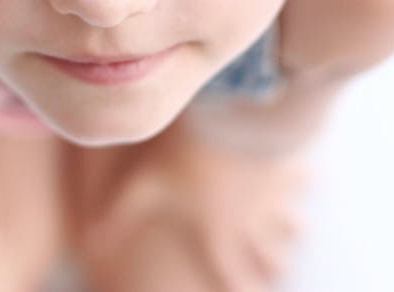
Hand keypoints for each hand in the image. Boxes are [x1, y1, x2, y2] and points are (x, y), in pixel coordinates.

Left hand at [64, 115, 312, 291]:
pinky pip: (303, 179)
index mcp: (219, 231)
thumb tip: (87, 239)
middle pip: (269, 256)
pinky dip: (303, 180)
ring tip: (294, 228)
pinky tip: (305, 173)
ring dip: (291, 228)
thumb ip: (117, 211)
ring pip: (293, 223)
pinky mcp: (289, 166)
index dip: (236, 287)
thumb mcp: (144, 183)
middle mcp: (252, 222)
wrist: (234, 118)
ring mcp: (276, 196)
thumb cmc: (187, 154)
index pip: (230, 272)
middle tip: (274, 270)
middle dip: (270, 264)